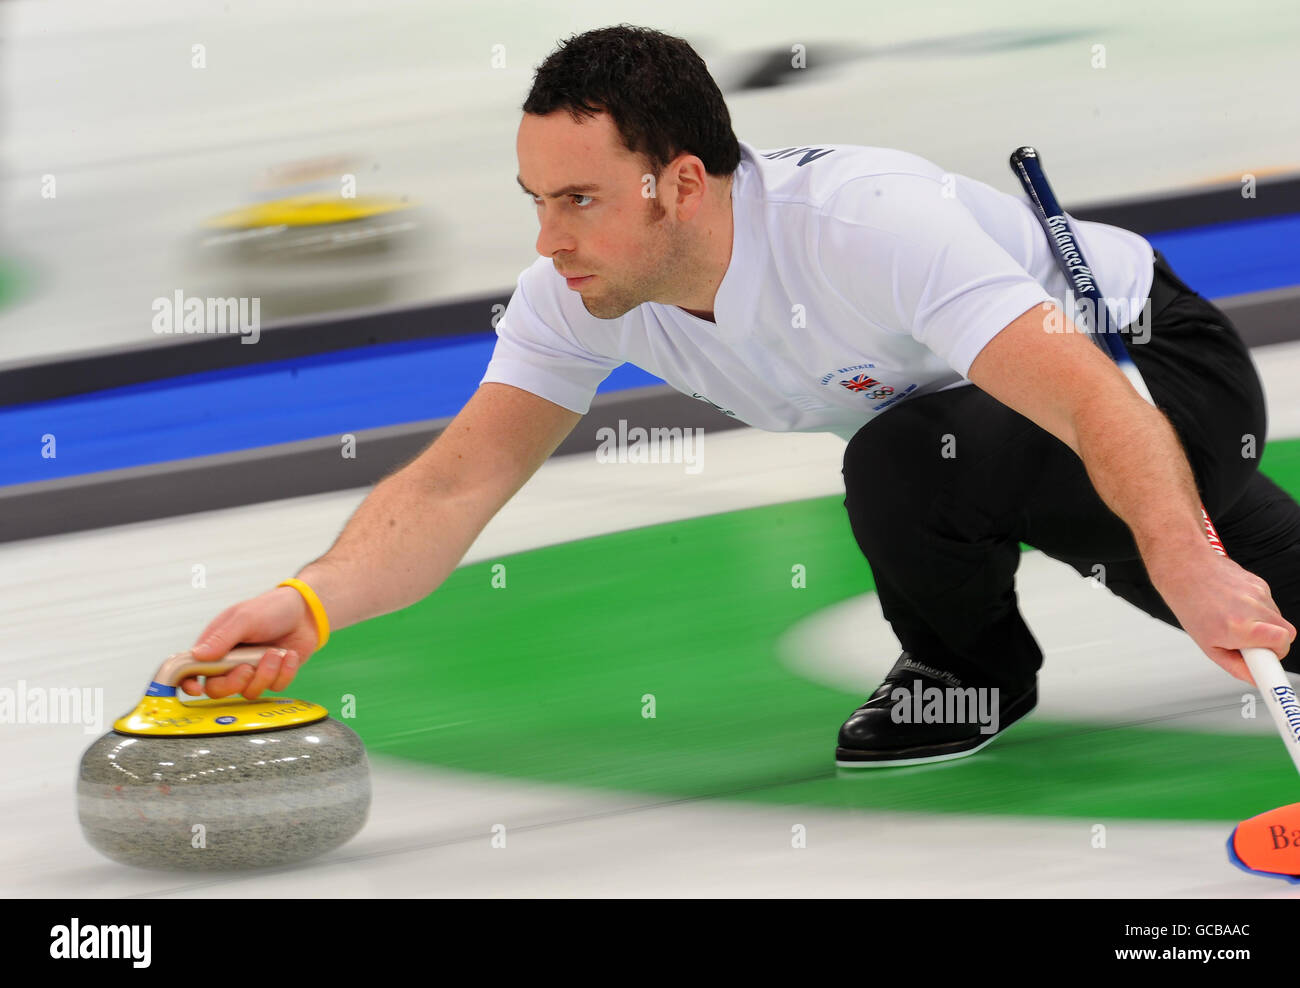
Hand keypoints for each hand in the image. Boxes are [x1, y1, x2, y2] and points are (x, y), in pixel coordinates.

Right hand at [186, 586, 319, 698]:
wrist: (306, 611)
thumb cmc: (271, 609)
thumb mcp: (245, 618)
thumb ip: (223, 638)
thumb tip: (197, 656)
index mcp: (215, 646)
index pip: (191, 670)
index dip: (188, 684)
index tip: (196, 690)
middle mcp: (230, 662)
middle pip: (218, 690)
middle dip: (234, 683)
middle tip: (248, 668)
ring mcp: (252, 671)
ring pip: (248, 692)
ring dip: (265, 674)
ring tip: (275, 652)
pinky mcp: (273, 676)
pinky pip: (274, 687)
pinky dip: (285, 672)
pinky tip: (289, 655)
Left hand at [1146, 545, 1294, 684]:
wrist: (1185, 569)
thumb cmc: (1191, 606)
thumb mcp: (1208, 645)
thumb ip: (1235, 666)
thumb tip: (1255, 679)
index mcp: (1240, 627)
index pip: (1282, 646)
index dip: (1276, 658)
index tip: (1271, 670)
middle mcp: (1253, 609)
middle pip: (1287, 634)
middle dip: (1273, 643)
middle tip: (1250, 644)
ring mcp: (1259, 594)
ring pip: (1278, 619)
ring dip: (1264, 625)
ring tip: (1236, 621)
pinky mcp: (1260, 583)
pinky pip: (1269, 604)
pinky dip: (1258, 610)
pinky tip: (1236, 605)